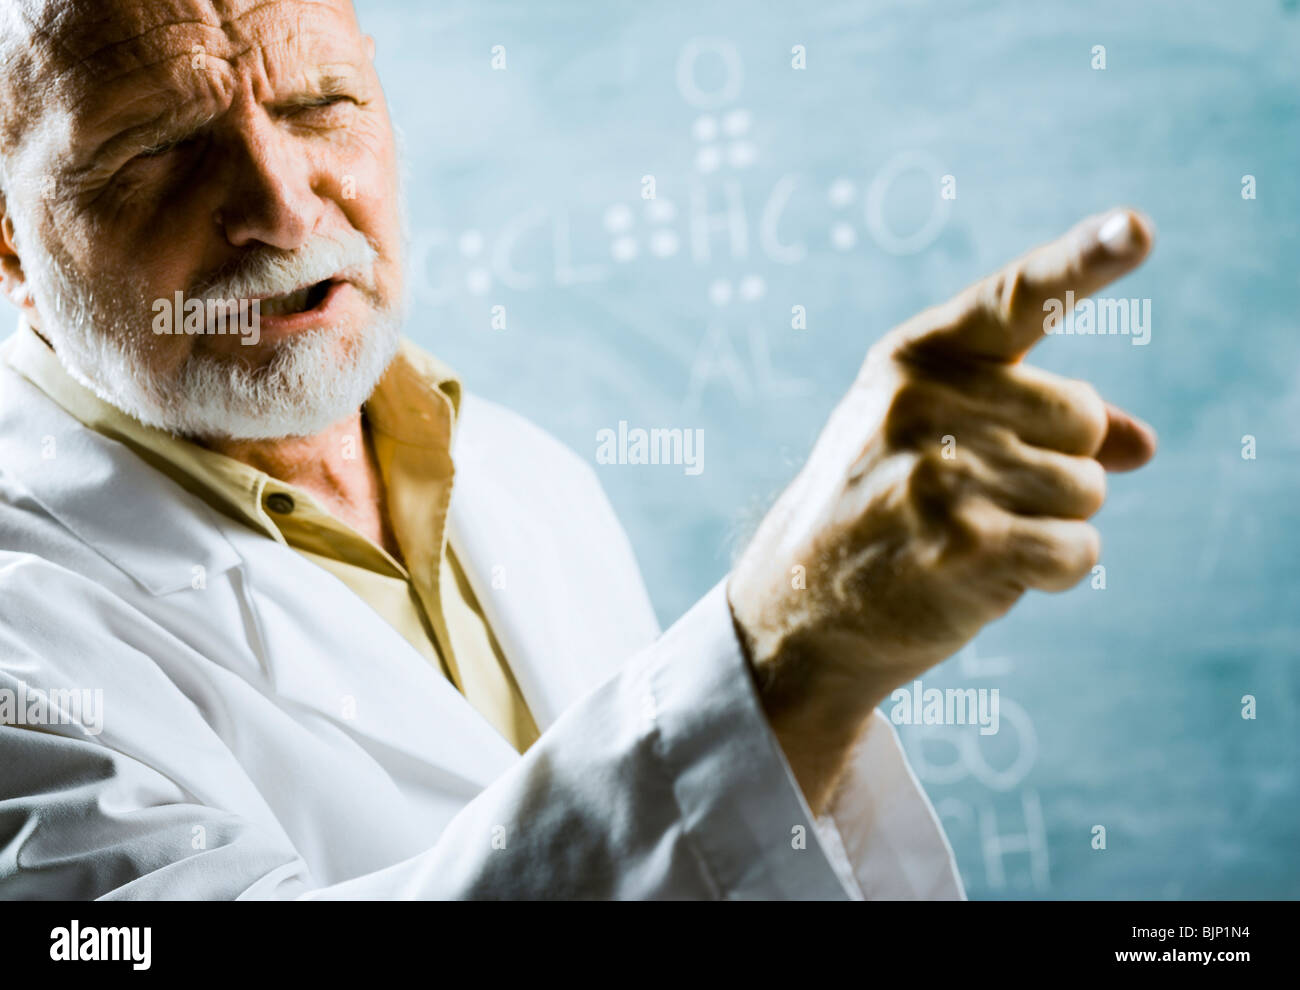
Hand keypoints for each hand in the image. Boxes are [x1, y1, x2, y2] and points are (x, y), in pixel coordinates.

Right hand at [728, 208, 1157, 813]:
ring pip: (1088, 488)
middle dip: (1056, 462)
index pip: (1015, 296)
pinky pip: (1079, 548)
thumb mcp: (936, 437)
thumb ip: (1036, 420)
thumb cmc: (881, 507)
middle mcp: (925, 402)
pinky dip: (1053, 571)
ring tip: (967, 535)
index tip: (1136, 226)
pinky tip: (985, 574)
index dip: (1083, 259)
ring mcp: (943, 472)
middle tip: (975, 494)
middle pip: (1084, 417)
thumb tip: (1143, 445)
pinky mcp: (968, 543)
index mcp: (917, 358)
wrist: (802, 602)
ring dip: (1049, 523)